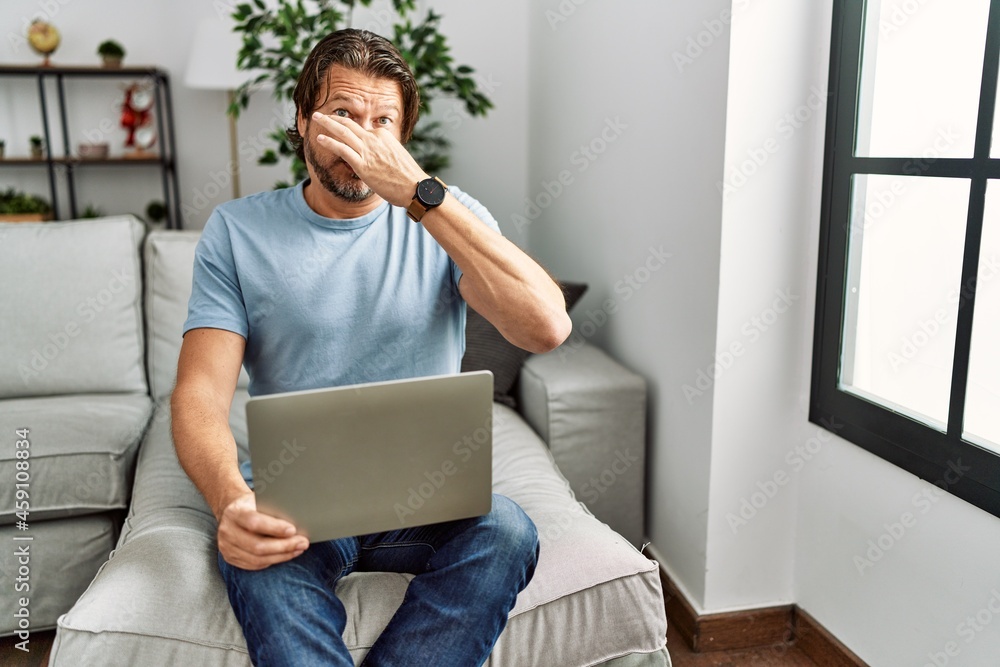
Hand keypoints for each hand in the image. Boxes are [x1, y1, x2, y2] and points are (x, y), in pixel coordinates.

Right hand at [217, 491, 308, 569]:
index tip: (293, 530)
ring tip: (298, 549)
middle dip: (284, 546)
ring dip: (282, 556)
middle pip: (257, 546)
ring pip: (257, 559)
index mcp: (235, 513)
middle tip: (303, 542)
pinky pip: (254, 565)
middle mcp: (227, 531)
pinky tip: (286, 555)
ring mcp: (227, 547)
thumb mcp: (260, 500)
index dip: (275, 528)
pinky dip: (273, 560)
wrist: (231, 511)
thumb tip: (298, 518)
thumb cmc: (252, 504)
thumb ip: (273, 508)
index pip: (255, 522)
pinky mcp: (230, 558)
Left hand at [311, 111, 427, 206]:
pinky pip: (342, 149)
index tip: (337, 127)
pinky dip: (329, 142)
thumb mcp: (396, 157)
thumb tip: (374, 157)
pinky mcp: (362, 164)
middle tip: (320, 113)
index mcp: (383, 135)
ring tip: (315, 118)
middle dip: (332, 118)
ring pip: (342, 132)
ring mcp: (368, 151)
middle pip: (349, 124)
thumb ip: (383, 152)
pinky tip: (319, 138)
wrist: (415, 187)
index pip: (361, 130)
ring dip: (327, 123)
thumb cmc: (407, 177)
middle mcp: (374, 139)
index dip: (347, 128)